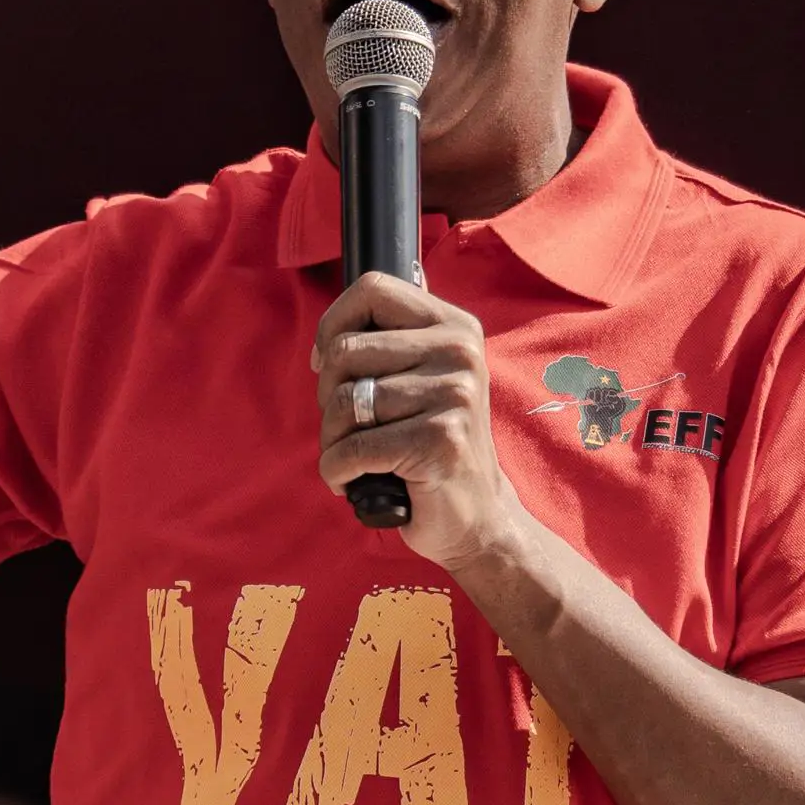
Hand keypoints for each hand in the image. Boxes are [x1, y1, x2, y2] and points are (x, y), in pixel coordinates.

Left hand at [313, 274, 532, 574]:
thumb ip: (400, 336)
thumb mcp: (426, 378)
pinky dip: (337, 472)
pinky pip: (353, 448)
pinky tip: (354, 482)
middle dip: (328, 398)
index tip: (327, 365)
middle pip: (346, 351)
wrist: (476, 515)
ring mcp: (455, 395)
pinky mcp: (440, 440)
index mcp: (455, 325)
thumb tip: (370, 289)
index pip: (371, 288)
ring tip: (354, 459)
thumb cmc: (434, 444)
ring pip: (345, 403)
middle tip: (347, 428)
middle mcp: (460, 352)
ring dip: (332, 441)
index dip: (333, 325)